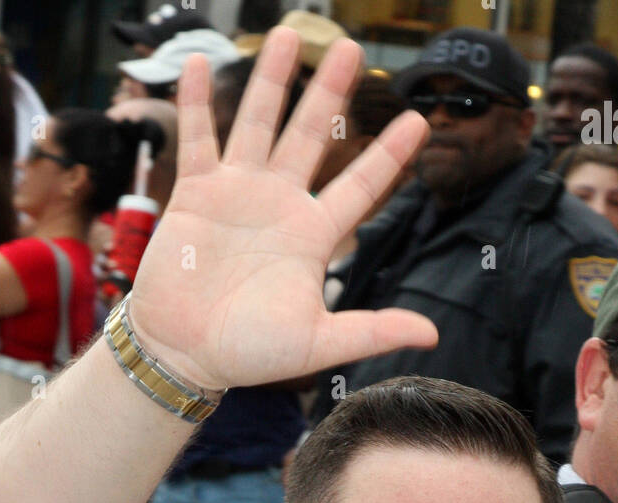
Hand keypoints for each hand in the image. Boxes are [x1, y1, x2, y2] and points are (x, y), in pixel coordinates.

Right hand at [129, 28, 437, 392]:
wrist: (185, 354)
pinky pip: (200, 138)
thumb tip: (431, 334)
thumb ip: (372, 331)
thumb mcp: (319, 343)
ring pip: (260, 123)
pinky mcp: (197, 193)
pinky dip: (199, 103)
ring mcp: (239, 193)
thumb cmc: (250, 353)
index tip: (418, 120)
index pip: (361, 185)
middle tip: (349, 47)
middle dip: (330, 92)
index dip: (388, 154)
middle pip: (312, 135)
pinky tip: (203, 64)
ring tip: (286, 35)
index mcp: (313, 236)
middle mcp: (281, 205)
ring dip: (271, 79)